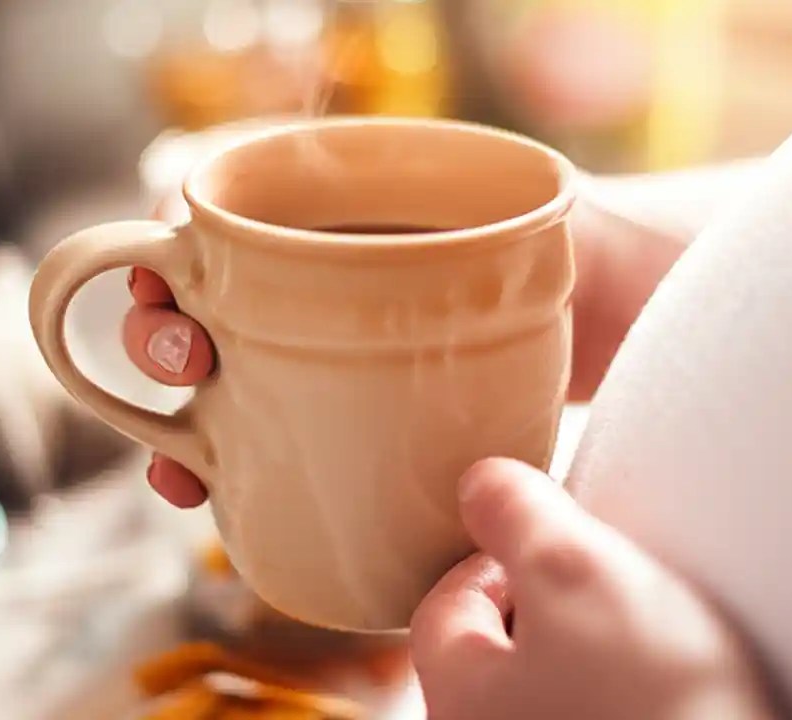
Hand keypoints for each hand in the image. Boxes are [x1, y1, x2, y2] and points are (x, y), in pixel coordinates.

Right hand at [120, 202, 685, 506]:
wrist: (631, 326)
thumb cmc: (594, 257)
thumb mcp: (562, 228)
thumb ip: (532, 215)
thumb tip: (494, 222)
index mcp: (343, 216)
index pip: (225, 219)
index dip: (166, 246)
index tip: (160, 275)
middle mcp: (318, 283)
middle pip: (201, 307)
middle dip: (160, 335)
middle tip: (188, 361)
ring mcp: (327, 356)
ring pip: (220, 385)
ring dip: (173, 418)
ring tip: (176, 458)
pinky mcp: (346, 422)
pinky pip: (266, 446)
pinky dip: (221, 471)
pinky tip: (204, 494)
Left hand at [410, 458, 776, 719]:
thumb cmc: (653, 702)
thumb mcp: (573, 571)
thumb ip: (516, 515)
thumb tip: (479, 484)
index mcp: (461, 698)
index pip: (444, 607)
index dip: (493, 554)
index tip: (547, 533)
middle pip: (498, 652)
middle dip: (546, 603)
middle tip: (609, 575)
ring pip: (555, 688)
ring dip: (596, 650)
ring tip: (655, 630)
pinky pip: (605, 712)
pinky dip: (634, 693)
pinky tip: (679, 684)